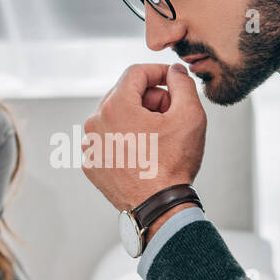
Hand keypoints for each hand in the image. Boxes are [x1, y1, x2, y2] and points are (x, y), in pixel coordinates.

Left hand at [81, 62, 206, 211]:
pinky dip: (125, 140)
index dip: (159, 72)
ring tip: (158, 138)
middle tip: (171, 114)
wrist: (159, 207)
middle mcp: (95, 122)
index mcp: (114, 106)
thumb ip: (182, 84)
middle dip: (150, 99)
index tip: (173, 80)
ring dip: (137, 120)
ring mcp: (90, 145)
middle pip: (125, 95)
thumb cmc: (173, 165)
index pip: (136, 73)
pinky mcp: (91, 164)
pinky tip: (144, 153)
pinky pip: (109, 140)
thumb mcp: (190, 116)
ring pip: (116, 117)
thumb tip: (174, 72)